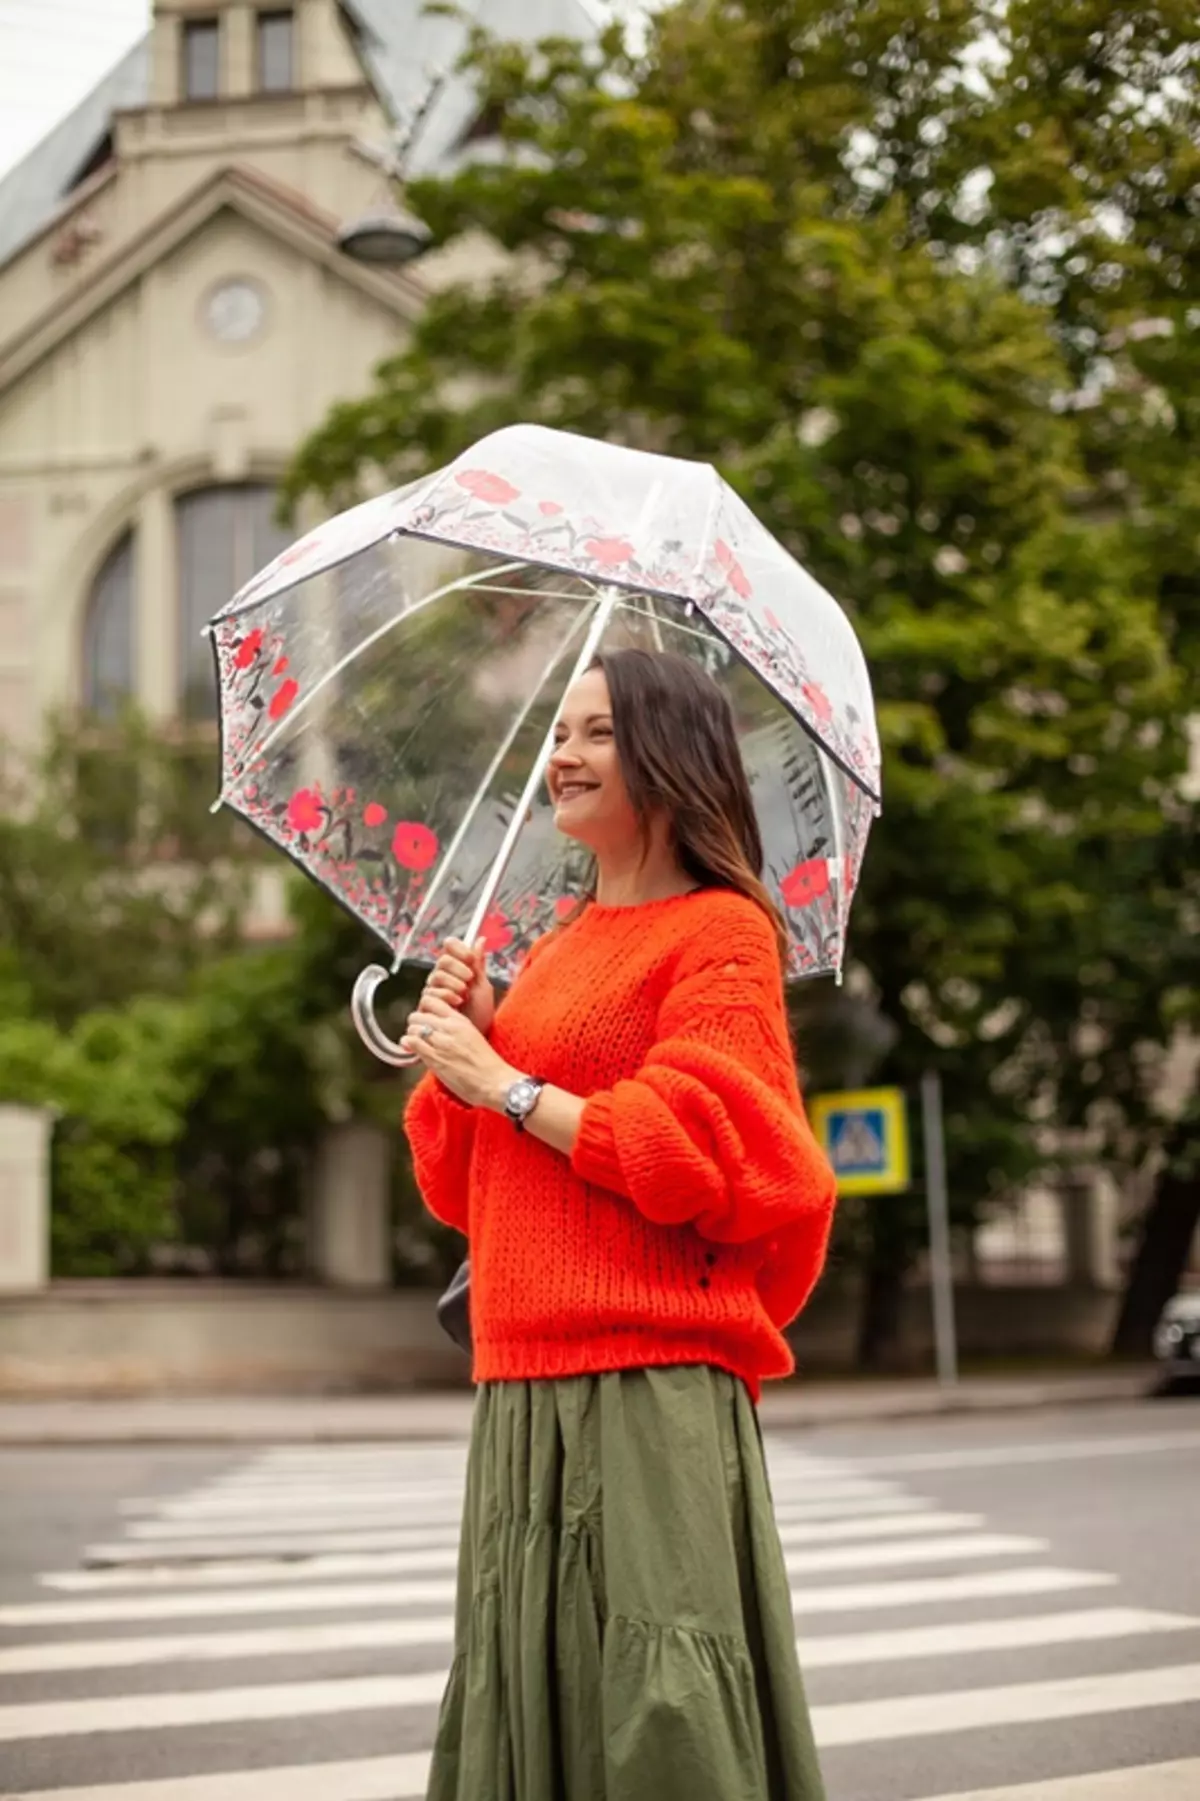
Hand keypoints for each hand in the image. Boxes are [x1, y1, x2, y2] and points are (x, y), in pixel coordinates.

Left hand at [401, 993, 516, 1110]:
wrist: (494, 1082)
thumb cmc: (487, 1065)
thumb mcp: (473, 1037)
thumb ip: (456, 1031)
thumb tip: (440, 1031)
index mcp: (460, 1021)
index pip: (433, 1001)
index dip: (426, 1009)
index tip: (428, 1020)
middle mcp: (450, 1028)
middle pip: (419, 1014)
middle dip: (416, 1023)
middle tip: (419, 1033)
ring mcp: (441, 1043)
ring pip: (413, 1027)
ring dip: (411, 1034)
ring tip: (415, 1043)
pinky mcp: (434, 1058)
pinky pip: (412, 1042)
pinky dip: (408, 1044)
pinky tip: (411, 1049)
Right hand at [421, 937, 494, 1035]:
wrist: (476, 1037)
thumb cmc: (480, 1014)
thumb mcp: (483, 987)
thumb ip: (478, 964)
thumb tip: (481, 939)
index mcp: (456, 969)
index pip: (449, 947)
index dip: (458, 948)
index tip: (469, 957)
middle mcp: (442, 978)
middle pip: (442, 960)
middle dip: (457, 968)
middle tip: (469, 979)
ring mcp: (434, 991)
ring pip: (436, 976)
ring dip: (453, 983)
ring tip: (464, 994)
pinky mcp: (428, 1006)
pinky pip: (431, 994)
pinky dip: (446, 996)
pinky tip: (456, 1003)